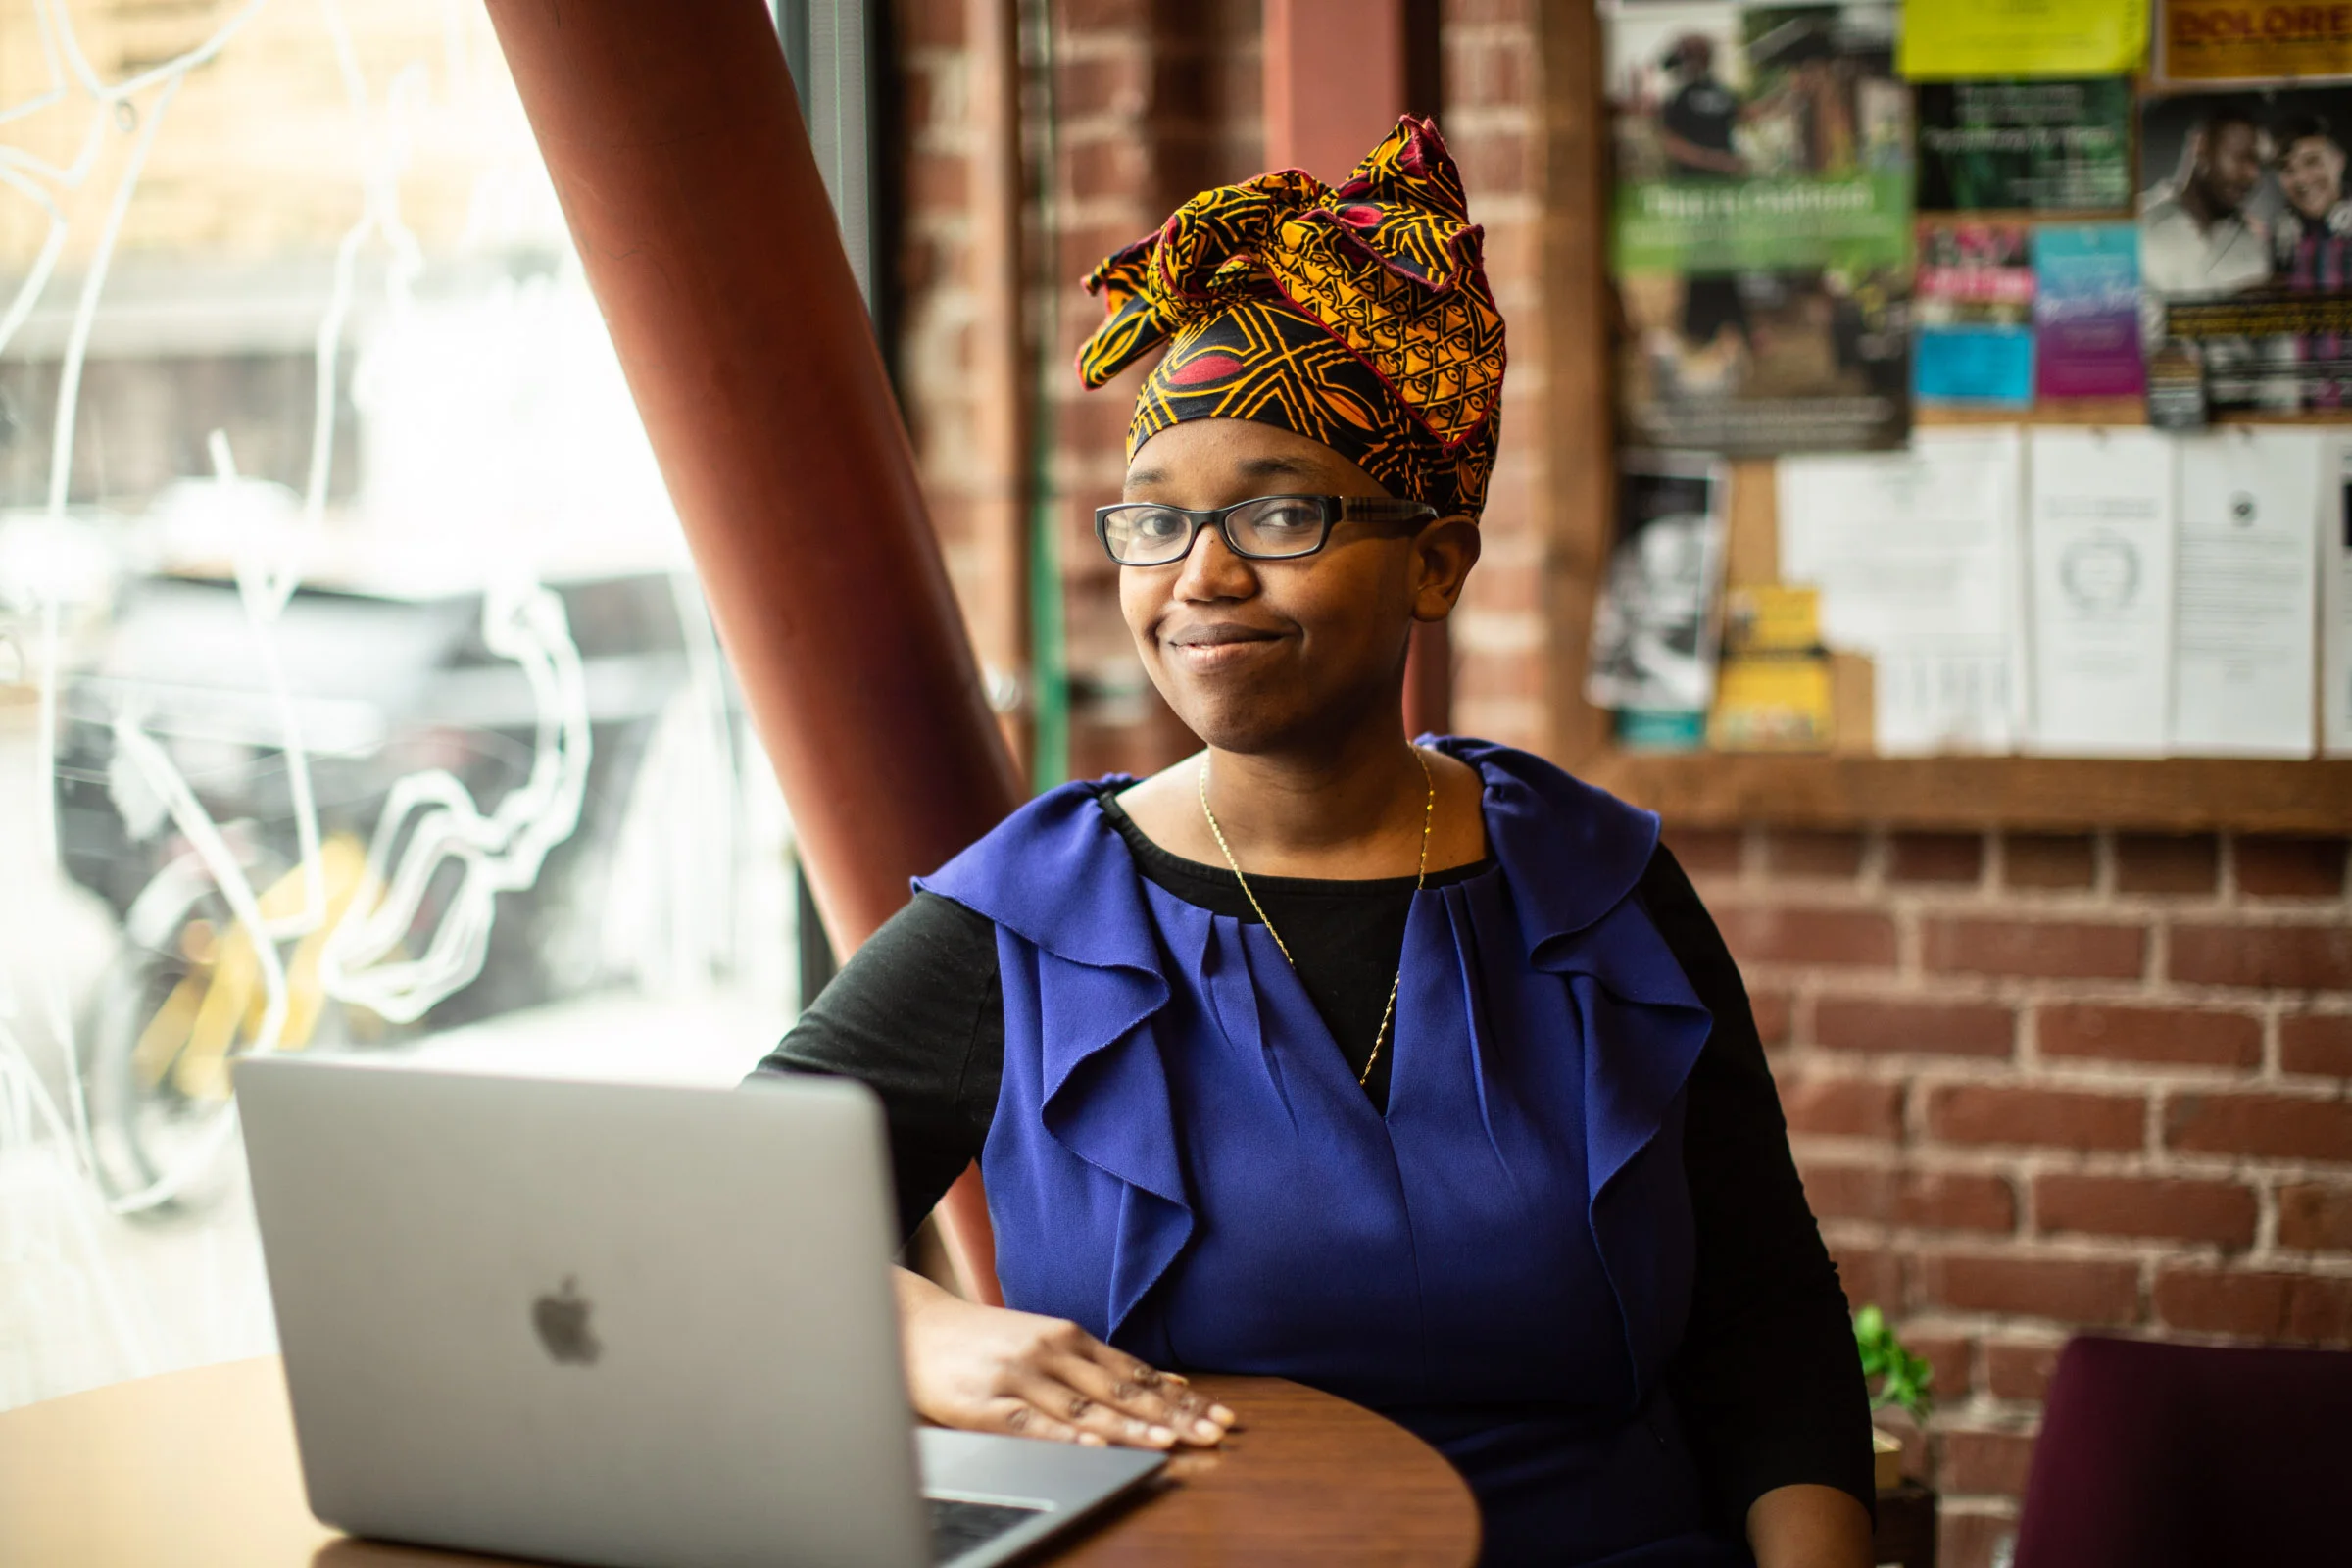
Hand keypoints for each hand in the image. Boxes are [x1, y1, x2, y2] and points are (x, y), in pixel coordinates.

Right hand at [895, 1268, 1233, 1449]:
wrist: (912, 1325)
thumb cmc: (982, 1340)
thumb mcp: (1047, 1340)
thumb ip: (1102, 1363)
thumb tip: (1168, 1379)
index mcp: (1069, 1337)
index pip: (1137, 1372)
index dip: (1182, 1397)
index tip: (1221, 1415)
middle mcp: (1051, 1352)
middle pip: (1122, 1390)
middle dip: (1173, 1414)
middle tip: (1215, 1433)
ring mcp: (1020, 1377)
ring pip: (1085, 1407)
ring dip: (1131, 1427)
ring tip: (1171, 1442)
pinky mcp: (986, 1404)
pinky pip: (1032, 1422)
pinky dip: (1066, 1433)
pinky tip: (1093, 1443)